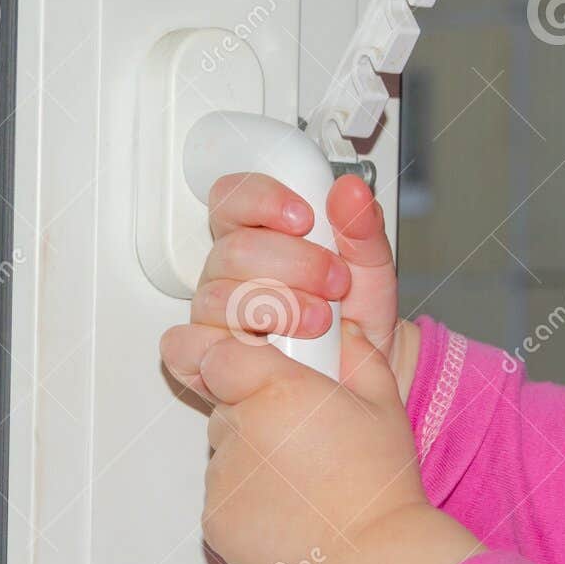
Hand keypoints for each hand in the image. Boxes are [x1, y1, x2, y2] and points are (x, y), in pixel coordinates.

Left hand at [165, 322, 424, 563]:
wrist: (371, 562)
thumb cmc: (379, 490)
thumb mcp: (384, 406)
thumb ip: (357, 357)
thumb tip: (345, 333)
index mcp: (278, 390)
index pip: (218, 354)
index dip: (238, 366)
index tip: (260, 377)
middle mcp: (241, 429)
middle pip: (226, 407)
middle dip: (254, 416)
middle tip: (301, 441)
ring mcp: (222, 478)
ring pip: (224, 454)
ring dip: (250, 461)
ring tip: (302, 485)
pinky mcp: (214, 519)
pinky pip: (222, 498)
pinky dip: (245, 503)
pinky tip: (288, 513)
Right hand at [192, 171, 420, 402]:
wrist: (360, 371)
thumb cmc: (356, 317)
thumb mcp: (372, 266)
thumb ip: (362, 226)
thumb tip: (350, 191)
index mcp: (257, 233)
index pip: (232, 197)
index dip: (262, 201)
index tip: (304, 218)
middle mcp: (229, 270)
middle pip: (233, 249)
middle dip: (293, 264)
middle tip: (334, 281)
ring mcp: (216, 312)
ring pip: (220, 297)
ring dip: (278, 308)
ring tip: (320, 320)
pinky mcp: (207, 354)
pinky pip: (192, 344)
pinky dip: (236, 345)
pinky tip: (276, 346)